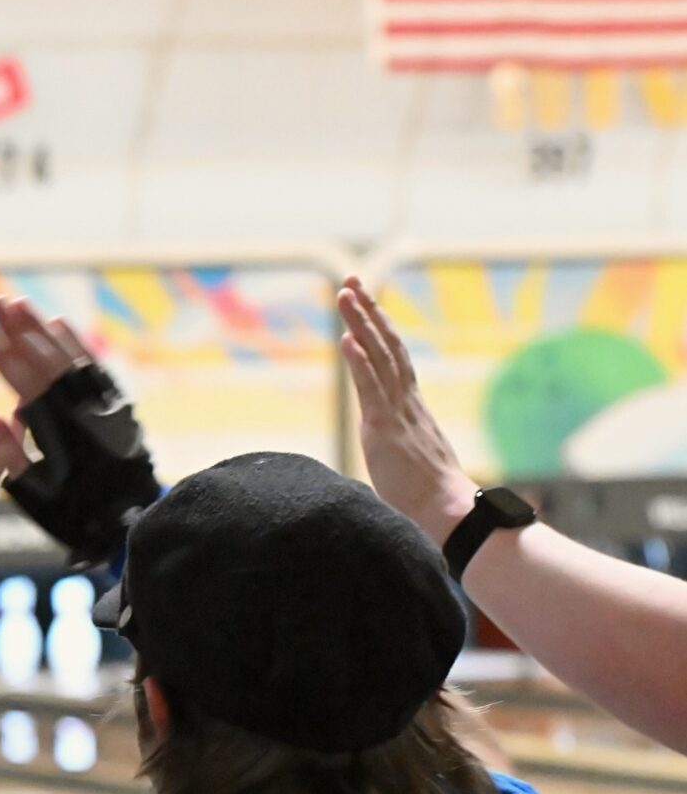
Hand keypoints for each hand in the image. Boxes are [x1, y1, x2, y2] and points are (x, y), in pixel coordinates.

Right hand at [0, 296, 159, 563]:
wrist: (132, 518)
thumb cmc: (76, 514)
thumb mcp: (37, 495)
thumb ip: (13, 457)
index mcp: (57, 430)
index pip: (25, 382)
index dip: (3, 356)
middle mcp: (81, 408)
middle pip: (45, 359)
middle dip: (19, 330)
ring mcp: (101, 401)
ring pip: (69, 355)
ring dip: (42, 328)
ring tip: (19, 304)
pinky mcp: (117, 403)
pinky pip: (93, 364)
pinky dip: (74, 343)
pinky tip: (58, 324)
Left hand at [337, 276, 477, 546]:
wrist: (447, 513)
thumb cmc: (428, 499)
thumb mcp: (404, 466)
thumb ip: (395, 453)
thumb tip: (388, 460)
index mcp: (409, 409)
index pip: (392, 360)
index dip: (378, 331)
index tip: (365, 305)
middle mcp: (405, 402)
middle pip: (387, 346)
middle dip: (368, 311)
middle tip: (351, 281)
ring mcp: (397, 412)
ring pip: (379, 357)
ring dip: (361, 323)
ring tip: (345, 294)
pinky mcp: (387, 429)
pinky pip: (372, 388)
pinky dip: (359, 362)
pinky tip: (347, 338)